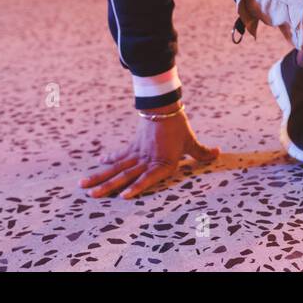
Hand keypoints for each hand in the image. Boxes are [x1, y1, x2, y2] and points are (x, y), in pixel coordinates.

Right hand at [80, 105, 219, 198]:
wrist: (164, 106)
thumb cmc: (179, 126)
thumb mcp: (190, 141)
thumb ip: (202, 152)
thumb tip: (217, 154)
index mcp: (163, 162)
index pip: (148, 177)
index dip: (136, 187)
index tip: (123, 196)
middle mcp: (147, 160)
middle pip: (125, 174)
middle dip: (107, 186)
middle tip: (91, 196)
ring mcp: (138, 153)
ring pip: (117, 167)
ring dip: (101, 176)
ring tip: (84, 185)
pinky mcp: (133, 145)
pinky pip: (119, 155)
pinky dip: (109, 159)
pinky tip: (98, 164)